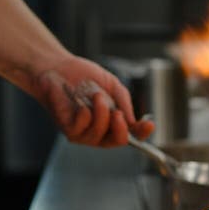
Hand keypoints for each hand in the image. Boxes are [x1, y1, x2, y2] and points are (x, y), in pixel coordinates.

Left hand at [31, 55, 154, 146]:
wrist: (58, 68)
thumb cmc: (84, 76)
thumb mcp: (113, 85)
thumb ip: (124, 102)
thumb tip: (134, 122)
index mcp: (114, 122)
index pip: (132, 134)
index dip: (142, 132)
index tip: (149, 124)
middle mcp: (101, 131)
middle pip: (119, 141)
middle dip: (121, 128)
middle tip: (118, 113)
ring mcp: (85, 133)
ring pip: (100, 135)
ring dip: (100, 114)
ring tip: (95, 95)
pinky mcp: (69, 130)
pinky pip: (82, 130)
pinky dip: (84, 116)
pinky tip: (81, 104)